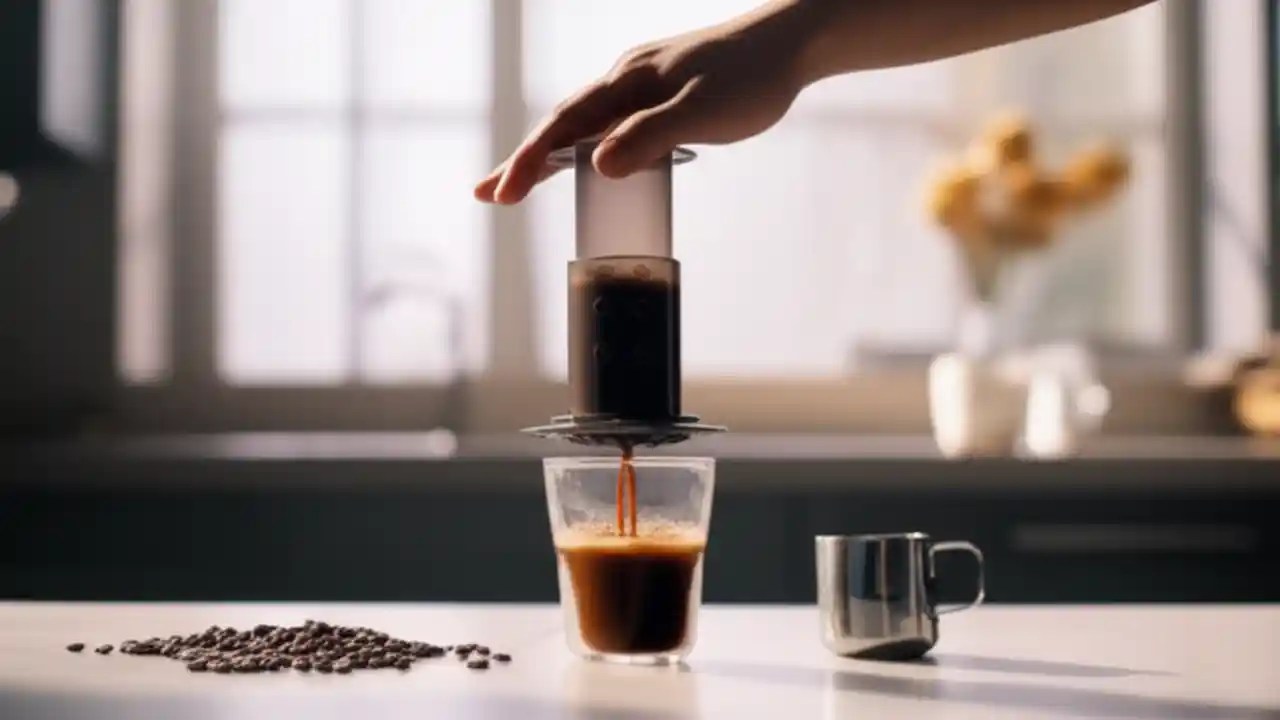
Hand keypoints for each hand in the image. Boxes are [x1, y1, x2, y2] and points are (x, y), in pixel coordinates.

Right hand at [474, 1, 812, 203]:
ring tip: (523, 182)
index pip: (565, 125)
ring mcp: (642, 81)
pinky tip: (590, 157)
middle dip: (524, 159)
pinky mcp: (662, 89)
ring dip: (552, 152)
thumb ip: (650, 137)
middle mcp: (626, 78)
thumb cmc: (753, 78)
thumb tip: (598, 165)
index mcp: (628, 82)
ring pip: (584, 120)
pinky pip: (609, 118)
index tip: (501, 194)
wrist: (793, 41)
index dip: (530, 161)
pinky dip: (586, 142)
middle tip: (487, 193)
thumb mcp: (703, 113)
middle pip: (562, 122)